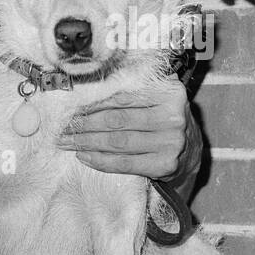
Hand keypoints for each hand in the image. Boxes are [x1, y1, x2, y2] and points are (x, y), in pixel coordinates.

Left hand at [58, 82, 190, 178]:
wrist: (191, 152)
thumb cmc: (164, 120)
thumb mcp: (157, 97)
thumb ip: (132, 88)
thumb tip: (87, 91)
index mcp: (170, 92)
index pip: (123, 98)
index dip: (94, 104)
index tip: (73, 110)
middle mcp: (173, 116)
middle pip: (117, 120)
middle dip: (85, 125)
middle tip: (64, 128)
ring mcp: (171, 142)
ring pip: (118, 142)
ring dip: (87, 143)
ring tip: (67, 142)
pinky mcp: (165, 165)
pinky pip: (124, 163)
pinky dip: (101, 160)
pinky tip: (84, 156)